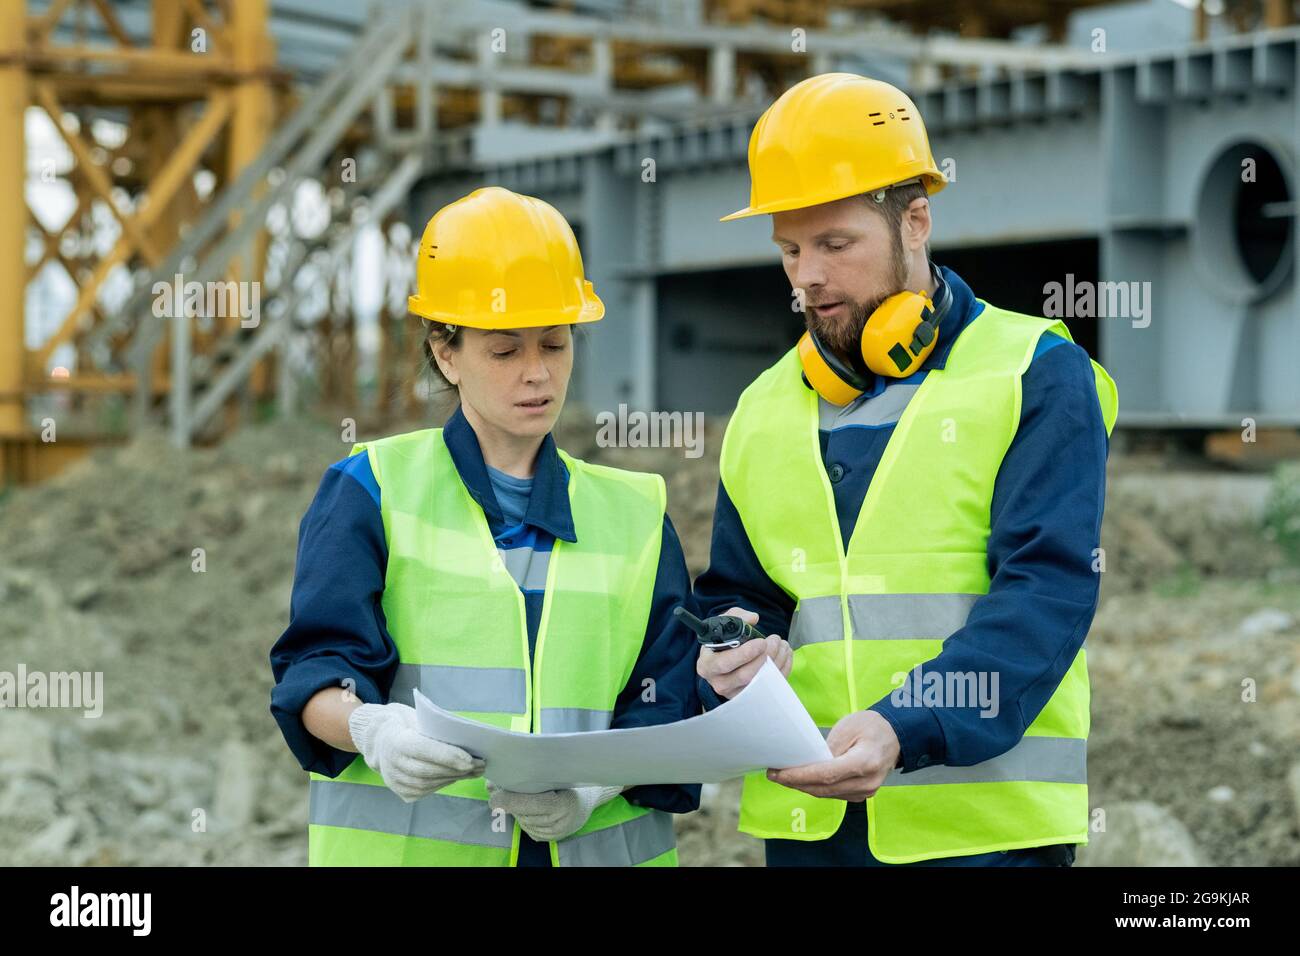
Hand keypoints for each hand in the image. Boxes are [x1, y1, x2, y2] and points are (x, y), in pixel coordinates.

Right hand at [348, 702, 484, 802]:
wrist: (381, 740)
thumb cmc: (408, 725)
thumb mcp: (418, 720)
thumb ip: (437, 730)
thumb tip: (468, 740)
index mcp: (395, 740)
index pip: (423, 750)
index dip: (447, 756)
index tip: (470, 759)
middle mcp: (391, 763)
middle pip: (428, 771)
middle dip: (457, 769)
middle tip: (480, 765)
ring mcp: (393, 781)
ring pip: (428, 784)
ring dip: (454, 778)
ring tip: (475, 771)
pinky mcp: (400, 792)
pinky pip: (425, 791)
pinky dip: (444, 783)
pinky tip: (457, 776)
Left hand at [486, 783, 623, 841]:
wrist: (589, 797)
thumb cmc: (570, 780)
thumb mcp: (552, 773)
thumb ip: (524, 777)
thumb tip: (492, 783)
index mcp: (563, 804)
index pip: (530, 804)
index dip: (508, 800)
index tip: (493, 795)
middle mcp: (560, 822)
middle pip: (523, 814)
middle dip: (509, 802)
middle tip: (499, 788)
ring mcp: (555, 833)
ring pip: (523, 822)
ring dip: (515, 810)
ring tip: (520, 796)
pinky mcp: (550, 838)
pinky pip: (527, 829)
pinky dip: (523, 817)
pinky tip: (528, 808)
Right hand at [695, 607, 792, 698]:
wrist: (722, 659)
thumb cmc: (722, 641)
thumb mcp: (723, 625)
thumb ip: (737, 617)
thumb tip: (752, 618)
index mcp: (708, 665)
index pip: (724, 663)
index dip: (745, 654)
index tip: (761, 642)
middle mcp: (719, 682)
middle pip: (745, 675)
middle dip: (765, 656)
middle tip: (775, 640)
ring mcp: (735, 693)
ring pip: (760, 682)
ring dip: (777, 662)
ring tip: (783, 645)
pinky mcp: (750, 697)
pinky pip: (770, 686)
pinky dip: (782, 670)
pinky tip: (785, 655)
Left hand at [766, 709, 899, 800]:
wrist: (896, 737)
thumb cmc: (872, 726)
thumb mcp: (849, 727)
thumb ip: (829, 747)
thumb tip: (809, 763)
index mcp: (865, 762)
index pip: (826, 775)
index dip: (799, 777)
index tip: (778, 774)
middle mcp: (866, 783)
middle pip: (824, 788)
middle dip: (795, 783)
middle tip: (773, 774)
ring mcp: (865, 792)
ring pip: (827, 794)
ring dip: (803, 787)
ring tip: (782, 777)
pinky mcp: (862, 795)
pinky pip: (834, 794)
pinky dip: (816, 788)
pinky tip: (801, 781)